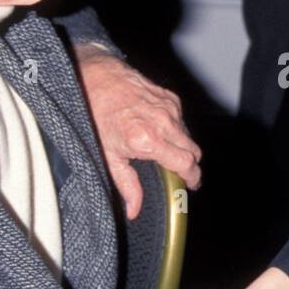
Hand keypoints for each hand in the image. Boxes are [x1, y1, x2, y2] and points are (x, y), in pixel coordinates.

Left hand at [72, 45, 201, 218]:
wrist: (94, 78)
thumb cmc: (96, 115)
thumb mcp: (107, 155)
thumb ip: (126, 184)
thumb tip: (134, 210)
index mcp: (148, 140)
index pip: (186, 163)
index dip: (193, 177)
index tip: (192, 184)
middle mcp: (163, 123)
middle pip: (194, 151)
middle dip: (190, 164)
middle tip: (178, 172)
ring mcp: (169, 108)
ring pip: (188, 135)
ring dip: (182, 146)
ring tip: (163, 149)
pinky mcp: (169, 97)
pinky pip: (181, 120)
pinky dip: (175, 128)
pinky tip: (158, 129)